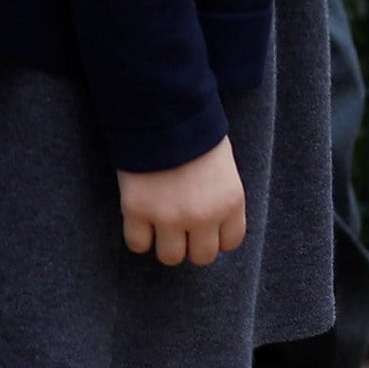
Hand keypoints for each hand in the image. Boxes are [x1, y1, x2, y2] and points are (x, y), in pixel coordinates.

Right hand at [118, 139, 247, 265]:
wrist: (163, 110)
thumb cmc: (197, 133)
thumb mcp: (224, 166)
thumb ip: (221, 198)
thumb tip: (211, 226)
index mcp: (231, 201)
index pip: (231, 242)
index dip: (217, 236)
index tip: (207, 226)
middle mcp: (203, 215)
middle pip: (202, 257)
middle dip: (193, 244)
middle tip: (183, 227)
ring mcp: (169, 216)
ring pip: (171, 257)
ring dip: (165, 243)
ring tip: (161, 225)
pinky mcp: (137, 211)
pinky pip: (138, 244)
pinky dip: (139, 237)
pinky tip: (141, 220)